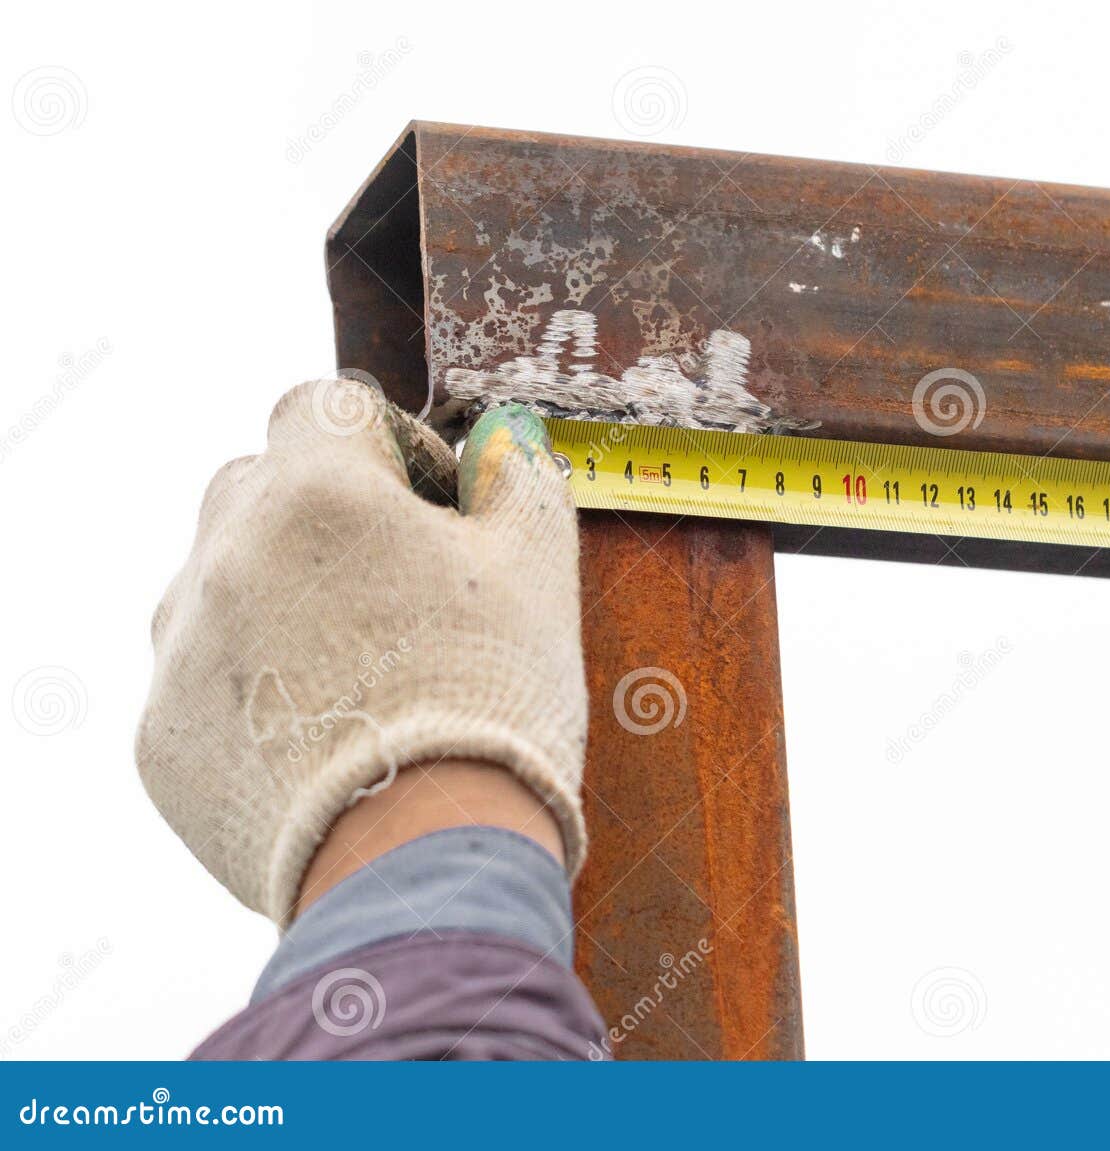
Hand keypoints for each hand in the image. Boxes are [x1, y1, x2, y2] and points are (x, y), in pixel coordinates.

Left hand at [137, 380, 586, 924]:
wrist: (425, 860)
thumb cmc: (490, 704)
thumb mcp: (539, 570)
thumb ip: (521, 482)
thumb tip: (507, 449)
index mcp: (317, 493)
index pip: (325, 406)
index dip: (388, 443)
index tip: (431, 506)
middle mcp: (226, 554)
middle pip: (258, 485)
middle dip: (323, 514)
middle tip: (398, 585)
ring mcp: (184, 647)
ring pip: (219, 580)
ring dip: (279, 596)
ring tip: (360, 670)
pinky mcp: (165, 734)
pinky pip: (203, 677)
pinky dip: (254, 687)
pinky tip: (324, 733)